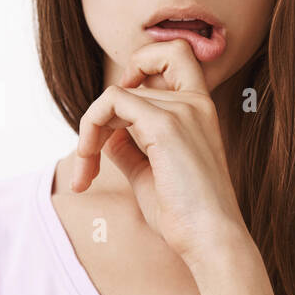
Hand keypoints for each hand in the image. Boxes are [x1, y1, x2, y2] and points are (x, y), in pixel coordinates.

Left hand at [70, 38, 247, 264]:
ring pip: (114, 94)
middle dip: (100, 115)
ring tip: (85, 172)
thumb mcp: (149, 173)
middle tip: (88, 156)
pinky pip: (111, 102)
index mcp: (199, 110)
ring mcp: (182, 110)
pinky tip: (87, 166)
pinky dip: (89, 130)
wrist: (210, 239)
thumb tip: (105, 135)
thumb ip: (129, 148)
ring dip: (89, 131)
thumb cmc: (183, 215)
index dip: (141, 64)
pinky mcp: (165, 125)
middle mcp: (194, 102)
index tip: (119, 110)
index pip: (174, 54)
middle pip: (132, 78)